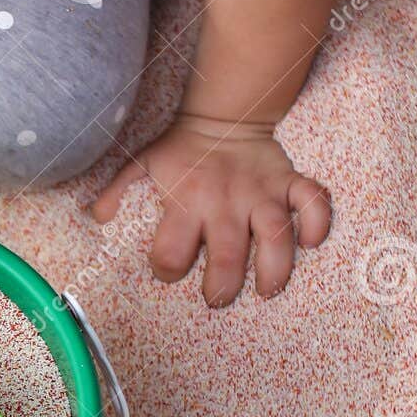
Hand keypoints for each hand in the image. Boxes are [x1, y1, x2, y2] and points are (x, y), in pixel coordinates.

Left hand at [91, 113, 331, 304]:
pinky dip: (317, 221)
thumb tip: (98, 218)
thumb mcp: (141, 166)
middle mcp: (224, 201)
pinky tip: (312, 242)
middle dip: (223, 285)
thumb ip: (117, 192)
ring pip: (276, 235)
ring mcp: (261, 192)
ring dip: (275, 268)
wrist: (223, 116)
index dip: (168, 268)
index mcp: (185, 201)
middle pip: (227, 253)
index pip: (173, 249)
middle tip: (218, 299)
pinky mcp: (289, 182)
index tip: (170, 273)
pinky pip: (313, 201)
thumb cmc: (179, 153)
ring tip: (267, 290)